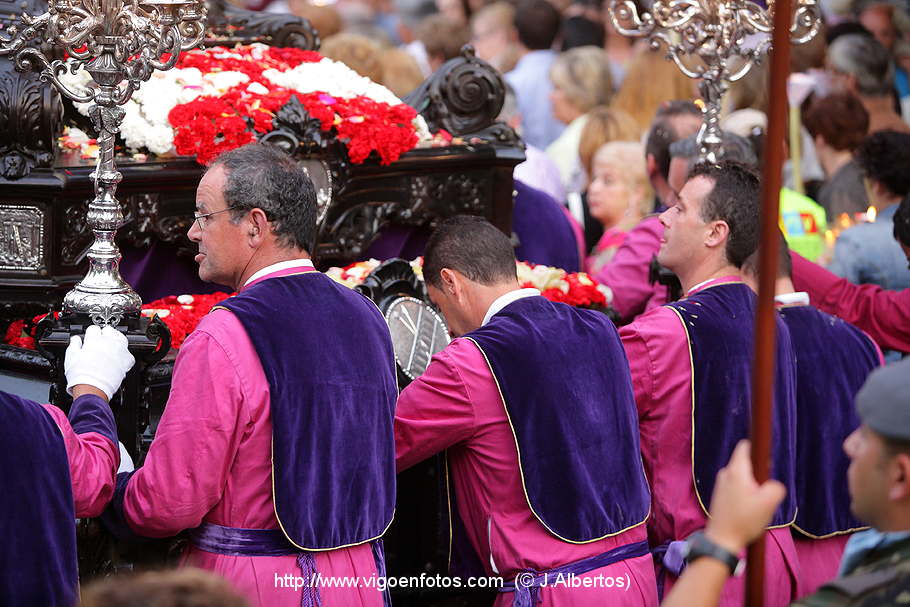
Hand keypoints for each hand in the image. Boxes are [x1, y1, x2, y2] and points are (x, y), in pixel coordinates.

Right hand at [65, 325, 135, 400]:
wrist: (92, 387)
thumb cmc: (81, 374)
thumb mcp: (71, 356)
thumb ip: (74, 344)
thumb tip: (75, 339)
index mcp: (94, 339)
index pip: (94, 328)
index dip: (91, 333)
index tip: (90, 337)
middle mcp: (109, 342)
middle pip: (109, 330)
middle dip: (104, 334)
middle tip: (100, 341)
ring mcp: (119, 350)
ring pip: (121, 338)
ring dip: (116, 339)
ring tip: (111, 345)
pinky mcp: (127, 360)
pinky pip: (129, 353)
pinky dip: (125, 354)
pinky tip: (119, 357)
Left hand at [704, 440, 786, 554]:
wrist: (722, 540)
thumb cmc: (744, 521)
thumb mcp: (769, 503)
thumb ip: (776, 487)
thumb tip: (772, 485)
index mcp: (736, 471)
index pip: (746, 446)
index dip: (759, 449)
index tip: (768, 462)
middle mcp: (726, 473)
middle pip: (747, 463)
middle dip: (759, 474)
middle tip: (764, 492)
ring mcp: (721, 484)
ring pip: (743, 477)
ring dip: (753, 487)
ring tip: (755, 506)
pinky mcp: (720, 495)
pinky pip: (738, 487)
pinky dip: (745, 495)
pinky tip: (748, 511)